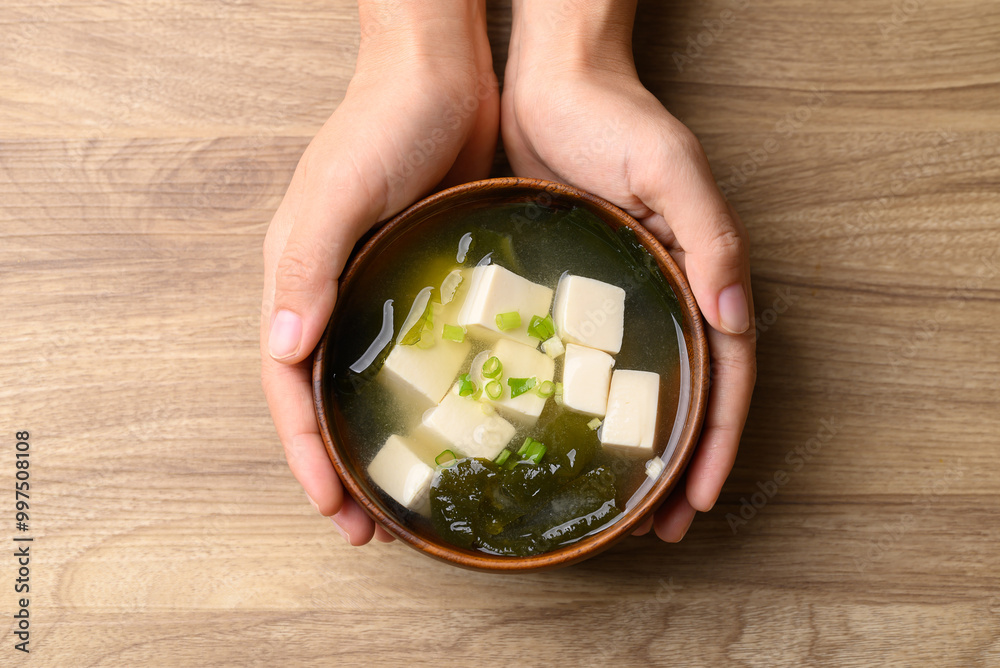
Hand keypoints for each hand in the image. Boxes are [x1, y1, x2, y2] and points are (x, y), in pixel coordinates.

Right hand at [261, 1, 498, 543]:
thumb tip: (283, 353)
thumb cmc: (385, 123)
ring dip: (384, 446)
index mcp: (299, 281)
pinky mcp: (427, 279)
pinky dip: (428, 400)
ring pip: (372, 387)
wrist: (443, 72)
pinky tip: (458, 428)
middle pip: (325, 400)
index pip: (287, 385)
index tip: (333, 509)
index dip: (305, 451)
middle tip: (371, 532)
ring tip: (410, 501)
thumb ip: (308, 267)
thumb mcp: (341, 192)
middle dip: (340, 469)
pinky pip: (420, 355)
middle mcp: (333, 294)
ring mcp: (380, 290)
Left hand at [503, 0, 755, 540]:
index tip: (696, 502)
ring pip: (636, 385)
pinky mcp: (574, 285)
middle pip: (688, 394)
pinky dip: (583, 400)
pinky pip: (585, 356)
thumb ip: (709, 236)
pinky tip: (558, 431)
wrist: (550, 81)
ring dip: (635, 443)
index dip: (716, 441)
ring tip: (617, 499)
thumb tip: (737, 316)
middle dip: (680, 462)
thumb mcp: (670, 167)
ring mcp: (621, 293)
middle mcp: (666, 292)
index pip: (724, 376)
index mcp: (700, 274)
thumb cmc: (613, 116)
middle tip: (659, 525)